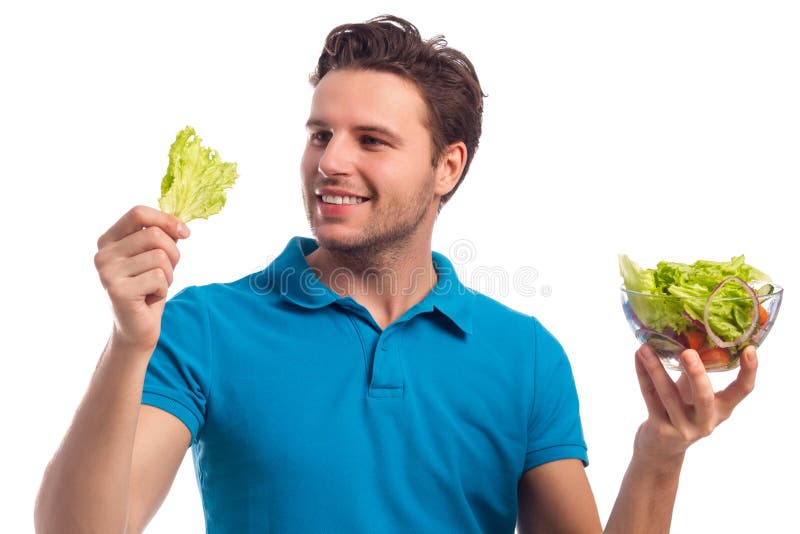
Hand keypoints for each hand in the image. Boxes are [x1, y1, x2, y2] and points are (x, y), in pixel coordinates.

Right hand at [94, 205, 188, 352]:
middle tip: (166, 272)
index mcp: (109, 240)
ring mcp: (107, 272)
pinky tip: (150, 298)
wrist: (137, 328)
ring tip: (155, 287)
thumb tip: (180, 223)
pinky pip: (159, 277)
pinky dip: (163, 289)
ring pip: (160, 257)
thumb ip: (163, 236)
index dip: (166, 219)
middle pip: (154, 234)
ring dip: (168, 275)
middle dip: (173, 253)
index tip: (185, 233)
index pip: (138, 213)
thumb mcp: (156, 257)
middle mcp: (103, 254)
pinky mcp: (118, 290)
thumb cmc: (148, 289)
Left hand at [632, 344, 756, 463]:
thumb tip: (689, 333)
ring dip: (655, 369)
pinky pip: (649, 397)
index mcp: (721, 410)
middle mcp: (706, 421)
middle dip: (696, 375)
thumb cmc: (681, 412)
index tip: (749, 348)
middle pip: (704, 398)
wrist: (661, 451)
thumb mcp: (694, 396)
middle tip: (688, 353)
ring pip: (668, 396)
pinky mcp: (660, 429)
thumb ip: (696, 373)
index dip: (748, 371)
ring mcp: (682, 428)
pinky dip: (642, 374)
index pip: (742, 391)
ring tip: (645, 348)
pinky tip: (638, 356)